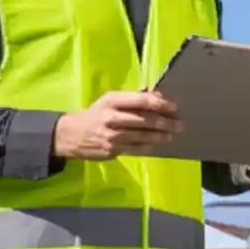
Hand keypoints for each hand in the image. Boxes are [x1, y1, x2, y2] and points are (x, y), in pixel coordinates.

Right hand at [53, 90, 181, 160]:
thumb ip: (132, 98)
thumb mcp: (110, 100)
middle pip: (144, 120)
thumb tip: (158, 97)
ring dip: (160, 136)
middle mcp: (112, 118)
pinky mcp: (111, 151)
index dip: (160, 104)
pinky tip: (157, 144)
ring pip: (142, 136)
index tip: (174, 107)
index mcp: (112, 101)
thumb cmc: (95, 114)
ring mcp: (112, 136)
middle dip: (165, 122)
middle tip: (180, 123)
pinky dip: (148, 146)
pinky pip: (135, 149)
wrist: (70, 135)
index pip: (141, 101)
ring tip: (172, 134)